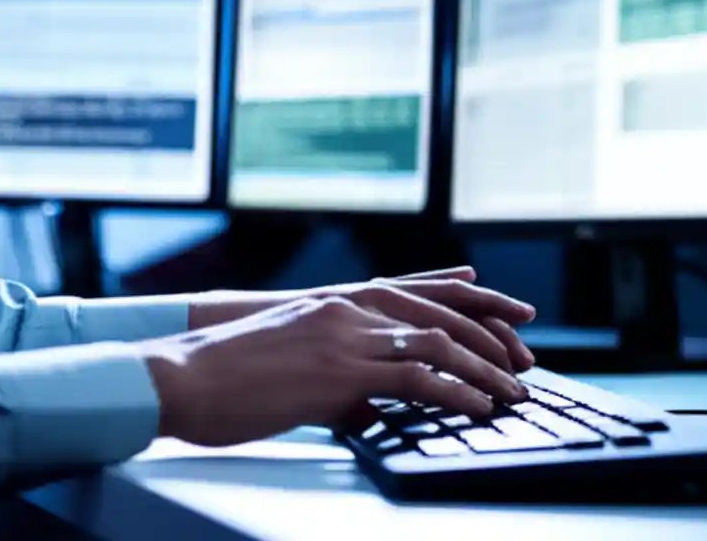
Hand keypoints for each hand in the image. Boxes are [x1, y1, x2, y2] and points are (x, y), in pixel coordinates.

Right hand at [189, 267, 536, 372]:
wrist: (181, 377)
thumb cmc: (229, 376)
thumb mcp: (297, 362)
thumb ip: (342, 377)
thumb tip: (373, 405)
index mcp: (341, 302)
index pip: (425, 297)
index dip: (473, 311)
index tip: (508, 327)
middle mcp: (351, 310)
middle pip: (443, 315)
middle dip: (491, 339)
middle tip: (525, 362)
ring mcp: (347, 337)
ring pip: (438, 344)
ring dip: (483, 370)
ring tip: (512, 392)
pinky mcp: (340, 372)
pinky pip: (416, 379)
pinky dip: (456, 393)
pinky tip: (478, 408)